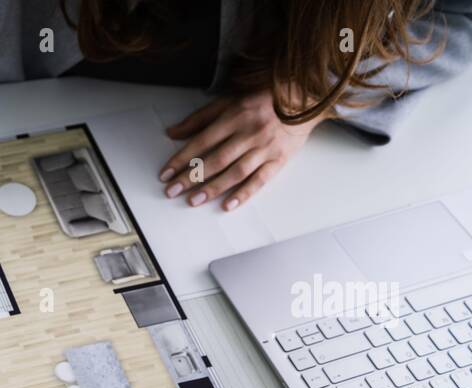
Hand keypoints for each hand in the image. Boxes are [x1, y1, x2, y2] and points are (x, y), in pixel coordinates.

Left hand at [159, 89, 321, 210]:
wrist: (306, 97)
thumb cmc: (263, 99)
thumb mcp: (229, 101)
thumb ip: (200, 118)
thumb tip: (172, 133)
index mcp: (235, 115)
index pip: (202, 141)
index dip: (181, 158)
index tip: (165, 173)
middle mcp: (249, 132)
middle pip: (216, 159)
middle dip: (191, 177)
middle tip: (171, 191)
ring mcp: (265, 147)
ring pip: (236, 172)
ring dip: (213, 188)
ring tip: (193, 201)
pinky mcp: (279, 159)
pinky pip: (260, 180)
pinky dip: (244, 193)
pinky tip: (228, 205)